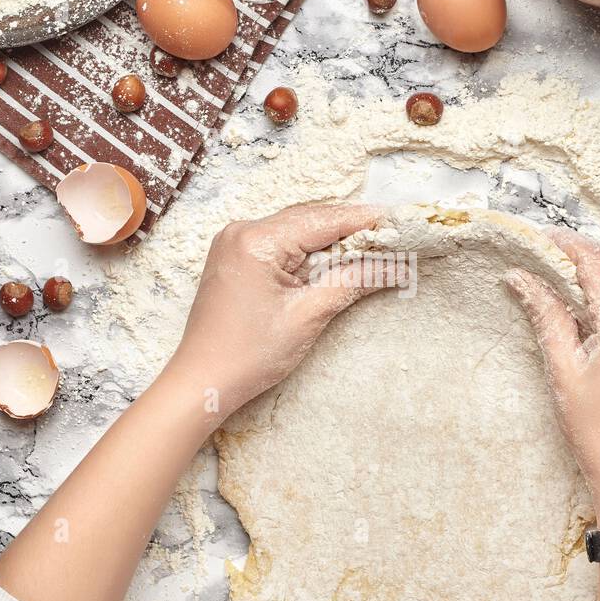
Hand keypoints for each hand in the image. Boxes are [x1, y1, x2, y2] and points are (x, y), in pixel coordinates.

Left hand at [165, 204, 398, 423]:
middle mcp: (242, 231)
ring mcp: (234, 243)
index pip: (323, 220)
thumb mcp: (308, 316)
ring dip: (331, 240)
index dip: (363, 220)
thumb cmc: (248, 354)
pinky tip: (333, 259)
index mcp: (257, 241)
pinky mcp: (234, 258)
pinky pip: (280, 243)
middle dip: (350, 229)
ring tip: (371, 247)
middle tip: (391, 237)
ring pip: (296, 230)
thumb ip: (351, 281)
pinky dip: (308, 251)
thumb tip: (392, 265)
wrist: (202, 381)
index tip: (397, 220)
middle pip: (309, 219)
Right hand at [505, 228, 599, 526]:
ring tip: (556, 295)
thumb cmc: (599, 432)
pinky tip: (586, 323)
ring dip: (594, 285)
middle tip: (537, 265)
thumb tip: (520, 277)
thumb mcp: (564, 370)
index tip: (535, 239)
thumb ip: (546, 316)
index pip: (595, 260)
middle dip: (576, 263)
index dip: (563, 244)